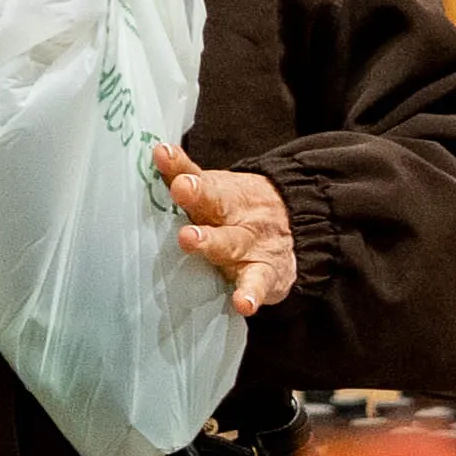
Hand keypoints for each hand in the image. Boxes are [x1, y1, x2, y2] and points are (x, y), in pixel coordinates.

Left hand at [155, 150, 293, 314]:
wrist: (298, 227)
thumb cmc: (238, 212)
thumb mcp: (218, 189)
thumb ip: (185, 174)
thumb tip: (157, 151)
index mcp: (220, 194)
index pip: (198, 176)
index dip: (180, 167)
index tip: (163, 155)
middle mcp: (234, 217)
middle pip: (216, 203)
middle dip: (197, 194)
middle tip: (181, 187)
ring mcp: (251, 246)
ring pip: (231, 243)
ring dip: (211, 241)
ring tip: (190, 239)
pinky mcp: (266, 275)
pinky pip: (258, 284)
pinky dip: (251, 294)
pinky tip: (243, 304)